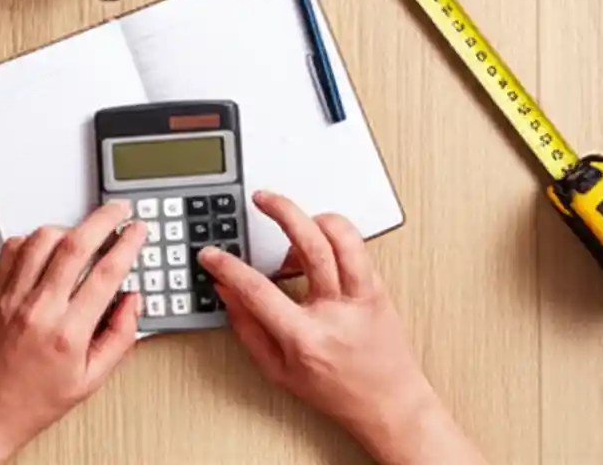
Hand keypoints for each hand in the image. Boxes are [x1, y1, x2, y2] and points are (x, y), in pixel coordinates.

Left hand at [0, 201, 144, 464]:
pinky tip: (46, 246)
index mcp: (68, 333)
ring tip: (83, 231)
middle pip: (76, 245)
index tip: (138, 232)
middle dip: (104, 220)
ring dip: (68, 227)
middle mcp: (39, 310)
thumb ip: (120, 338)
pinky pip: (13, 250)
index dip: (128, 245)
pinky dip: (32, 239)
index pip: (106, 273)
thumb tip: (133, 302)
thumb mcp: (91, 381)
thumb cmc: (32, 401)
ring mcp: (12, 298)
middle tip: (118, 211)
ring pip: (42, 240)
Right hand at [198, 192, 484, 464]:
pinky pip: (357, 247)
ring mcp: (362, 297)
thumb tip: (226, 292)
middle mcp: (336, 313)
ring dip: (313, 219)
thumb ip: (247, 328)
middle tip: (262, 199)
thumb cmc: (336, 392)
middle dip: (282, 212)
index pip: (258, 291)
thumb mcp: (278, 371)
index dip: (229, 267)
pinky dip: (334, 236)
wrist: (389, 403)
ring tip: (295, 224)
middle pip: (311, 246)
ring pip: (342, 238)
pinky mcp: (378, 289)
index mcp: (306, 339)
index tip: (213, 254)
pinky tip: (318, 244)